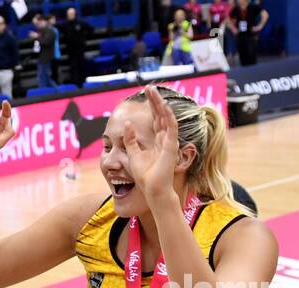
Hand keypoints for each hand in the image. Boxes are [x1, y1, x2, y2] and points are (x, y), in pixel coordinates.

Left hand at [122, 85, 181, 204]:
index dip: (151, 105)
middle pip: (160, 115)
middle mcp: (165, 138)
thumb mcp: (133, 153)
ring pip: (166, 118)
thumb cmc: (145, 175)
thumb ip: (130, 139)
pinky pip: (171, 129)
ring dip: (160, 104)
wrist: (152, 189)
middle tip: (150, 87)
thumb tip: (126, 124)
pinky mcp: (171, 147)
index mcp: (157, 139)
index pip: (155, 118)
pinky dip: (169, 118)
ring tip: (154, 92)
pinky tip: (164, 107)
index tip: (146, 93)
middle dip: (155, 100)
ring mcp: (169, 141)